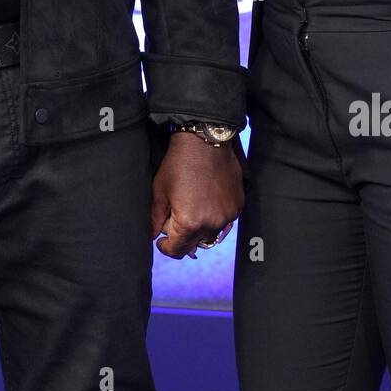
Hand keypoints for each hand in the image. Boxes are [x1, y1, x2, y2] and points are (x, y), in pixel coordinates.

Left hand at [151, 130, 244, 259]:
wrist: (205, 140)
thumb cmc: (178, 163)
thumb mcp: (160, 191)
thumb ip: (155, 218)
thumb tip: (153, 236)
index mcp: (190, 222)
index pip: (177, 250)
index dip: (166, 248)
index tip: (161, 242)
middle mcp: (212, 223)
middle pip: (195, 244)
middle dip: (182, 236)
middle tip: (174, 217)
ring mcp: (228, 215)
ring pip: (211, 234)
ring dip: (199, 227)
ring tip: (191, 206)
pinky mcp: (238, 205)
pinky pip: (225, 221)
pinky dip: (214, 216)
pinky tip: (206, 199)